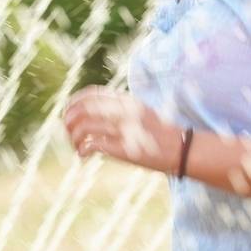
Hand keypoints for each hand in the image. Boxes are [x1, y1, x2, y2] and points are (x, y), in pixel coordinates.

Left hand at [62, 85, 178, 171]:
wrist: (182, 149)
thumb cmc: (160, 133)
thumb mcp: (141, 112)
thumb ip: (121, 109)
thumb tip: (96, 111)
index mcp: (127, 101)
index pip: (92, 94)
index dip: (74, 102)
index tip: (68, 112)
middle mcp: (123, 111)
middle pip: (84, 108)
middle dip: (69, 119)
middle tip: (67, 131)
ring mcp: (124, 129)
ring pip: (84, 126)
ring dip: (73, 137)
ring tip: (76, 146)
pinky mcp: (124, 148)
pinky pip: (93, 144)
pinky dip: (82, 149)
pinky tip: (83, 156)